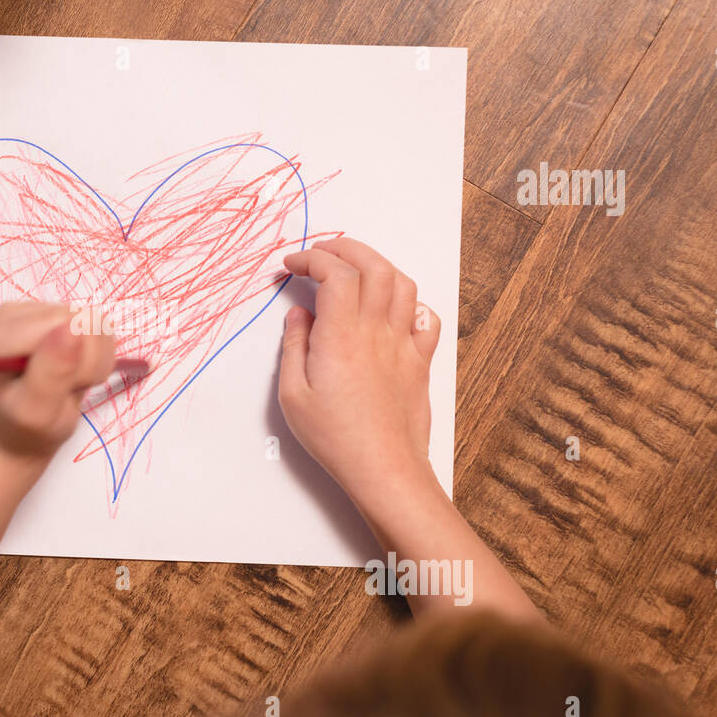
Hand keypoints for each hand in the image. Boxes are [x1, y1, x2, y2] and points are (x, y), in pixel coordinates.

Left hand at [0, 303, 116, 460]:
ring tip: (70, 382)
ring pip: (95, 322)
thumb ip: (53, 372)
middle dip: (87, 361)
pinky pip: (99, 326)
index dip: (78, 360)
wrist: (21, 430)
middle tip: (67, 387)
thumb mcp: (38, 412)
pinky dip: (97, 355)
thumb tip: (72, 329)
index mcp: (0, 338)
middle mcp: (13, 316)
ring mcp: (36, 312)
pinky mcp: (58, 314)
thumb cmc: (26, 426)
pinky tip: (76, 371)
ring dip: (94, 360)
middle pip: (82, 319)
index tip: (63, 387)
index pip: (63, 324)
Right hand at [277, 237, 441, 515]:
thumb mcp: (292, 395)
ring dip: (377, 264)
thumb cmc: (335, 437)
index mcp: (340, 337)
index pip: (335, 273)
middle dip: (345, 248)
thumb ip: (293, 347)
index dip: (312, 258)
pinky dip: (410, 301)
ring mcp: (403, 344)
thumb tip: (299, 315)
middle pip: (372, 265)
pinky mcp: (419, 361)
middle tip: (322, 252)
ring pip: (401, 283)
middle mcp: (376, 331)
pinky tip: (392, 307)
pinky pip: (425, 318)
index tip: (293, 265)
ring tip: (354, 267)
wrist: (383, 468)